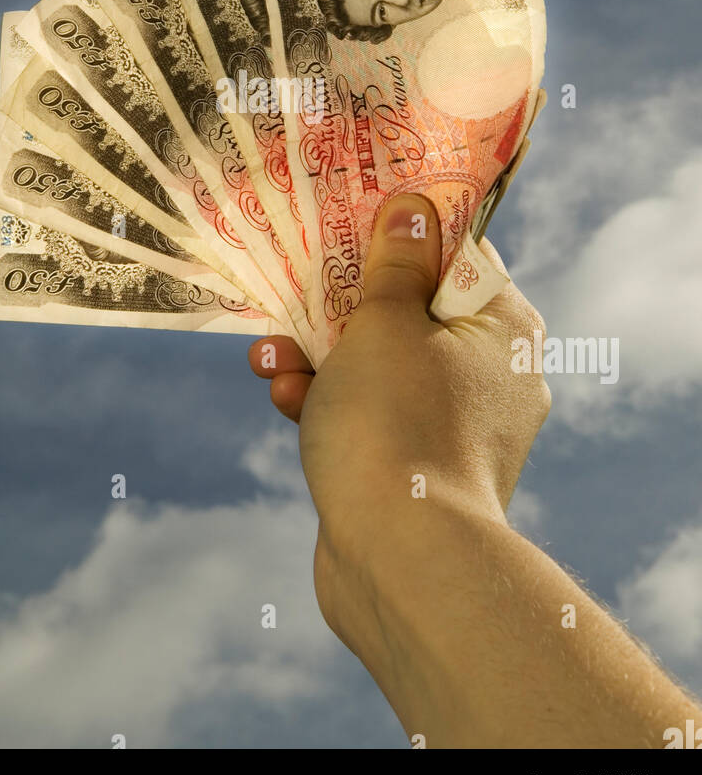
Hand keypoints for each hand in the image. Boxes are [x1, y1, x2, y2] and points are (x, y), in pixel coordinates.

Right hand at [248, 193, 549, 640]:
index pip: (458, 255)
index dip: (403, 233)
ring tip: (271, 357)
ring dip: (319, 354)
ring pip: (380, 365)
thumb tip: (415, 210)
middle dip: (340, 303)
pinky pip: (370, 414)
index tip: (352, 219)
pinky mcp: (414, 468)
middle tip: (294, 287)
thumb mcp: (385, 323)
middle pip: (410, 310)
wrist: (400, 564)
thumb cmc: (396, 425)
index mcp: (503, 329)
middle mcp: (490, 375)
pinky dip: (327, 402)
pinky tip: (283, 397)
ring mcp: (454, 426)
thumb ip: (394, 263)